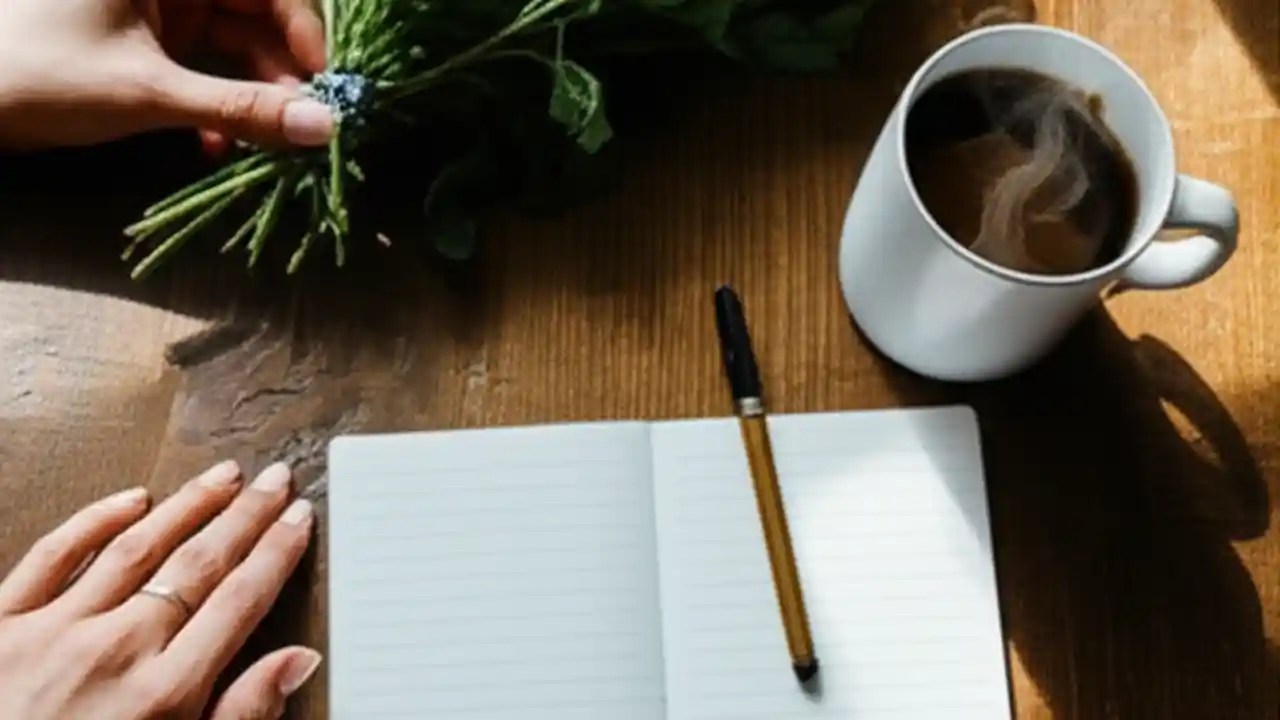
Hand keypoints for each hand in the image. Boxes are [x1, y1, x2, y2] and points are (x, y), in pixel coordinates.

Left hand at [0, 0, 333, 150]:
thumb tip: (321, 128)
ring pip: (236, 45)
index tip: (321, 80)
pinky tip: (216, 147)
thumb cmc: (40, 77)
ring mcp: (159, 9)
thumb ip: (240, 110)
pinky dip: (218, 105)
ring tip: (263, 144)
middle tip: (302, 123)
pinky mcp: (148, 42)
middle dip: (282, 71)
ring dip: (254, 97)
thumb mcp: (149, 94)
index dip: (303, 24)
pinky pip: (206, 67)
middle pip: (258, 12)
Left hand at [0, 461, 318, 719]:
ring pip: (136, 548)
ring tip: (220, 477)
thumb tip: (296, 662)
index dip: (276, 553)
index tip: (298, 519)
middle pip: (198, 564)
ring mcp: (53, 632)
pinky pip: (53, 555)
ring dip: (186, 506)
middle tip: (274, 480)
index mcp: (164, 694)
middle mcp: (115, 651)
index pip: (240, 601)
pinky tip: (129, 499)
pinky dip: (94, 520)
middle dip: (245, 516)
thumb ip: (240, 714)